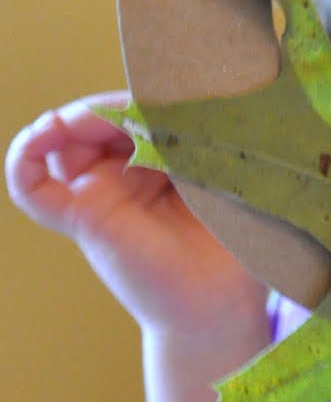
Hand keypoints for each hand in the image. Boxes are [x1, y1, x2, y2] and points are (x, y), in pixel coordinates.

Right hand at [6, 94, 267, 339]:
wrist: (223, 306)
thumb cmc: (235, 244)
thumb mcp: (223, 176)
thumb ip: (196, 140)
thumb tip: (172, 103)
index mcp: (164, 155)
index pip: (141, 109)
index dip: (146, 96)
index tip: (172, 95)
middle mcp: (126, 170)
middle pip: (99, 119)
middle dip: (111, 106)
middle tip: (136, 109)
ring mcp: (100, 192)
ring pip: (67, 142)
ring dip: (69, 120)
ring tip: (88, 116)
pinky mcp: (84, 218)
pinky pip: (36, 190)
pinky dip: (23, 161)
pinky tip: (36, 138)